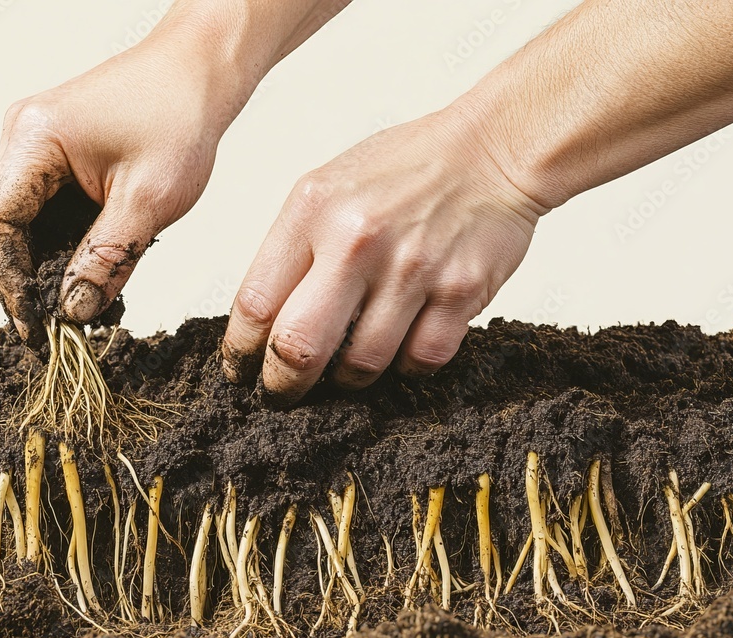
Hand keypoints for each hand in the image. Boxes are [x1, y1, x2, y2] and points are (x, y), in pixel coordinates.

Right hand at [0, 38, 232, 346]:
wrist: (200, 71)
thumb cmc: (180, 119)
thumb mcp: (149, 201)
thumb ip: (108, 259)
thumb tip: (74, 313)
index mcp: (33, 140)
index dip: (11, 283)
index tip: (35, 328)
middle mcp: (21, 137)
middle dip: (20, 281)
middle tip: (45, 332)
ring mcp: (35, 143)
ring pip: (21, 221)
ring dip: (42, 266)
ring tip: (67, 313)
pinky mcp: (56, 154)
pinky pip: (44, 209)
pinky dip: (60, 245)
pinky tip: (83, 278)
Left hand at [222, 105, 546, 402]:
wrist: (492, 148)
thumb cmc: (406, 168)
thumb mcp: (328, 187)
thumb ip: (293, 248)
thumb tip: (263, 319)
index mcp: (313, 211)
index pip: (257, 302)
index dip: (241, 351)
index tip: (240, 370)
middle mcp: (357, 241)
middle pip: (299, 346)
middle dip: (283, 385)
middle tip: (281, 395)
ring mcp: (412, 269)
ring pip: (361, 364)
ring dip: (347, 379)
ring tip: (345, 370)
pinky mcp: (460, 291)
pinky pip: (420, 360)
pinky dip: (405, 368)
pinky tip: (400, 350)